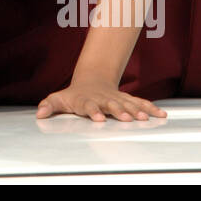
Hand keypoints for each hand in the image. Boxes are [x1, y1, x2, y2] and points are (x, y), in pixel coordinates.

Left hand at [36, 80, 166, 121]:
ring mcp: (116, 98)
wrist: (91, 81)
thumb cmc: (73, 95)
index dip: (94, 111)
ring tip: (145, 118)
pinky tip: (161, 115)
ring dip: (137, 110)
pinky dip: (150, 108)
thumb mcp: (59, 99)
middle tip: (127, 119)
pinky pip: (140, 103)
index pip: (89, 106)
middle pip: (112, 105)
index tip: (99, 118)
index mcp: (87, 100)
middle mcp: (103, 99)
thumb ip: (49, 105)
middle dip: (119, 111)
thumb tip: (39, 113)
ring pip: (128, 104)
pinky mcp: (127, 100)